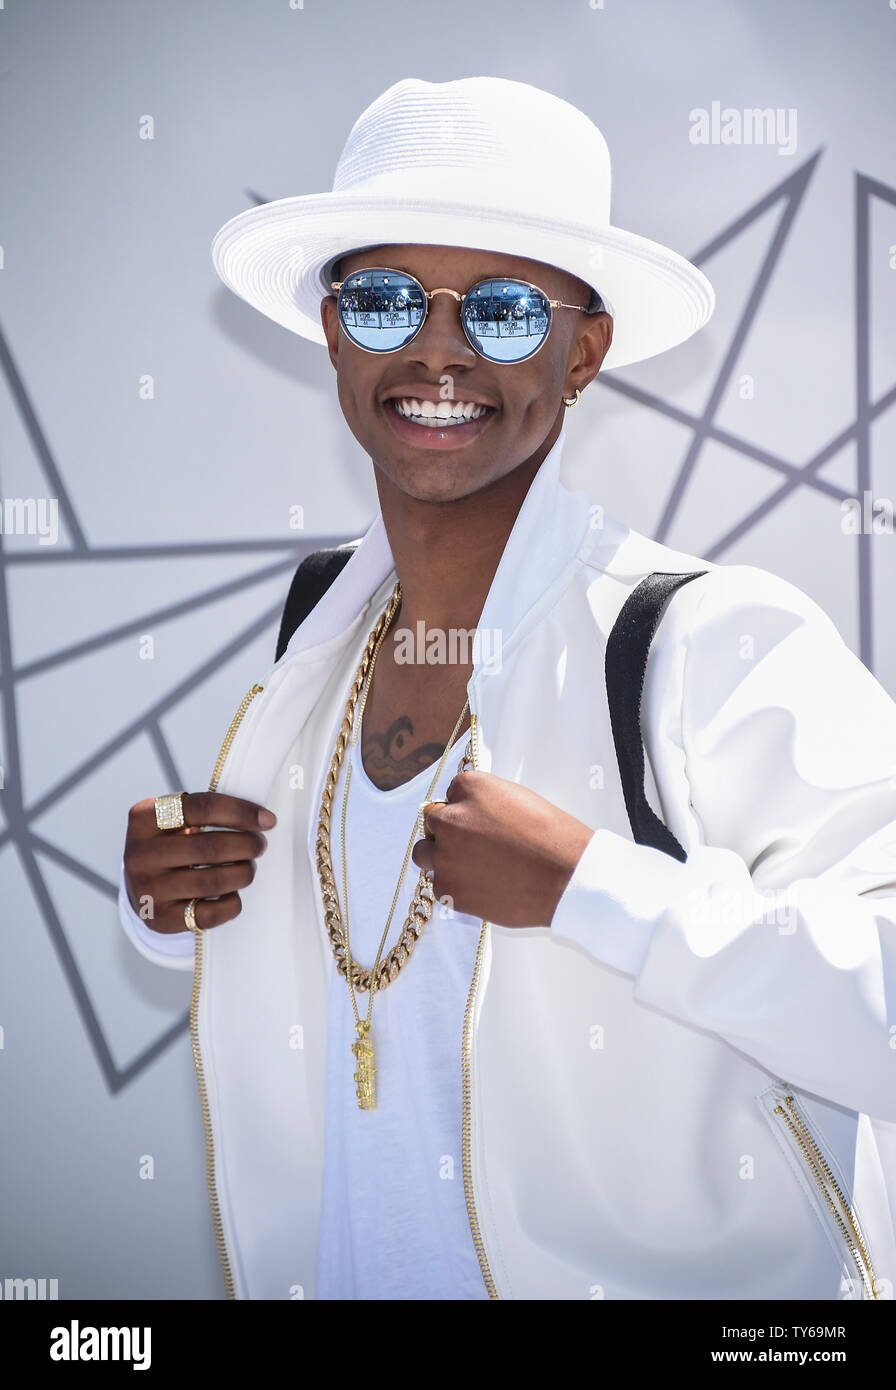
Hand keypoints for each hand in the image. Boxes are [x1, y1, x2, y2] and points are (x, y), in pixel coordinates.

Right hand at [123, 792, 275, 933]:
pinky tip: (232, 893)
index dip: (242, 812)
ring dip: (243, 873)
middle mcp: (140, 854)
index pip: (203, 808)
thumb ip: (208, 812)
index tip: (268, 820)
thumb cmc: (172, 844)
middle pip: (210, 847)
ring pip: (212, 881)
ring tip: (248, 868)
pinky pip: (209, 913)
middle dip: (247, 845)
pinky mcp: (160, 918)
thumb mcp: (176, 820)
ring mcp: (148, 889)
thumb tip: (261, 819)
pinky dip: (231, 902)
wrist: (141, 886)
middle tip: (259, 845)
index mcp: (145, 818)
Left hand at [410, 770, 593, 927]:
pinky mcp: (447, 889)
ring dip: (440, 858)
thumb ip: (486, 803)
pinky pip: (439, 885)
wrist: (567, 878)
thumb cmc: (553, 837)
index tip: (481, 824)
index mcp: (469, 787)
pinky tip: (484, 888)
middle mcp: (450, 817)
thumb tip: (472, 815)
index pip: (451, 794)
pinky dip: (456, 888)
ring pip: (424, 853)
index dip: (466, 810)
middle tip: (474, 847)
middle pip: (433, 821)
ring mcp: (445, 854)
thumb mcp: (518, 799)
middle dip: (449, 832)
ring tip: (470, 868)